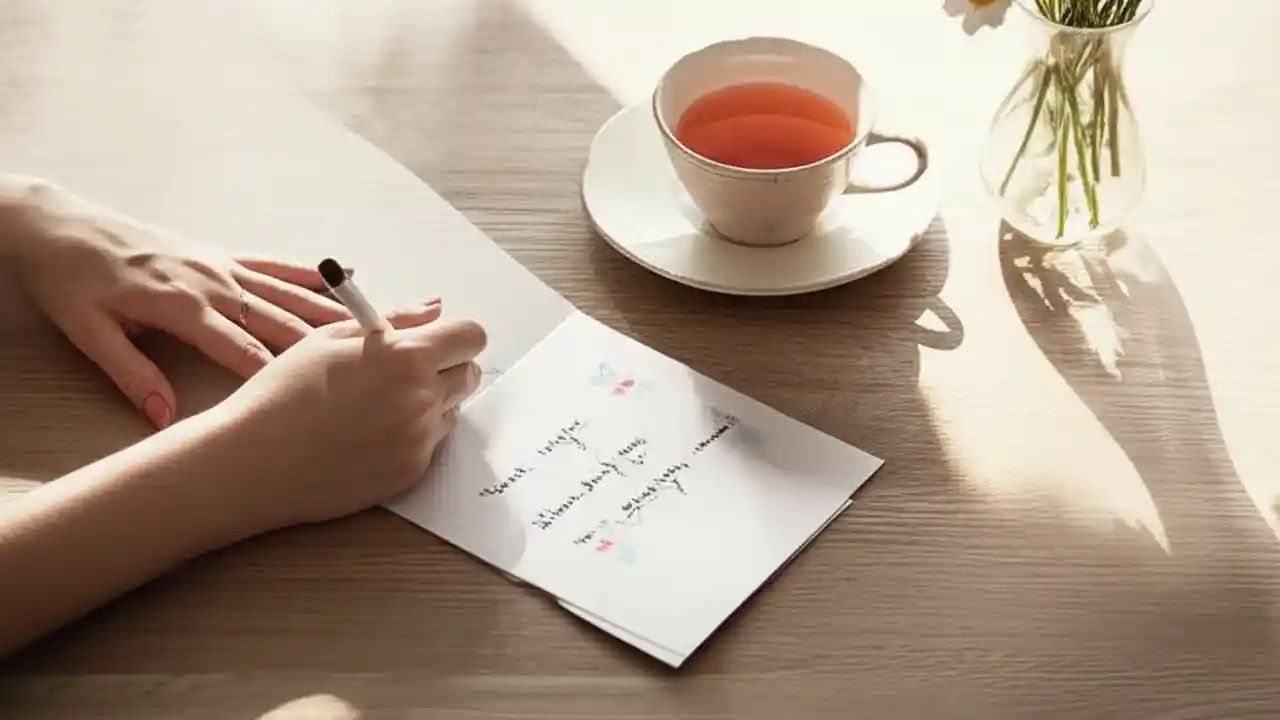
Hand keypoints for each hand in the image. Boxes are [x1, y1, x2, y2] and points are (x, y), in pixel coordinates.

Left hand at [1, 177, 352, 428]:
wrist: (57, 225)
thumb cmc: (69, 279)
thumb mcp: (86, 331)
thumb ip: (130, 374)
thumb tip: (164, 417)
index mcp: (182, 307)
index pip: (244, 351)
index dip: (283, 376)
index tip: (324, 396)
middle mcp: (212, 283)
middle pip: (283, 323)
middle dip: (333, 344)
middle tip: (382, 359)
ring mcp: (220, 265)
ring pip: (291, 294)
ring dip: (339, 310)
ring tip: (384, 323)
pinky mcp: (219, 254)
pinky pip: (275, 265)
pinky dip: (313, 273)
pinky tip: (350, 274)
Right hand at [204, 302, 486, 531]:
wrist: (255, 461)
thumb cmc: (286, 391)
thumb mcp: (334, 338)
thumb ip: (396, 320)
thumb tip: (436, 309)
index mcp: (407, 356)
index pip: (471, 336)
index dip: (456, 335)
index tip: (436, 341)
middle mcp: (423, 399)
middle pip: (469, 374)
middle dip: (446, 367)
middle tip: (402, 371)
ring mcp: (420, 440)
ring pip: (452, 410)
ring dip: (430, 403)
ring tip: (377, 406)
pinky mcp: (411, 472)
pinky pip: (431, 444)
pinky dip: (412, 436)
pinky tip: (368, 435)